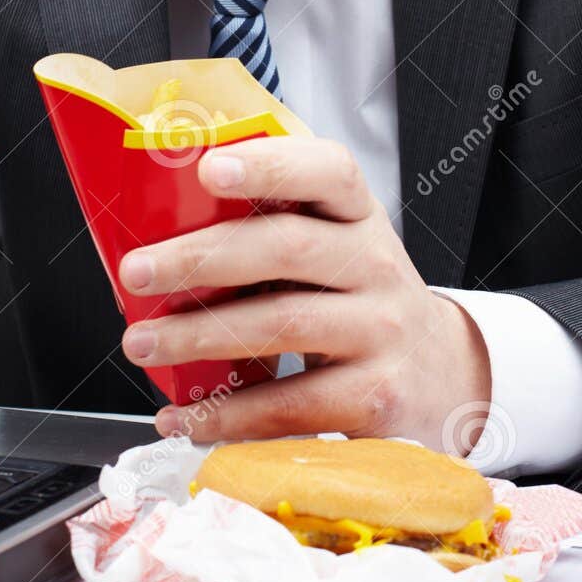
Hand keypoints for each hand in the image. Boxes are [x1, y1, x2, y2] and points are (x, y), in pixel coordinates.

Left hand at [118, 135, 492, 450]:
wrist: (443, 374)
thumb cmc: (361, 302)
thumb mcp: (337, 249)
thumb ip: (273, 232)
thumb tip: (159, 238)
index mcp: (360, 215)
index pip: (330, 171)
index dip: (271, 165)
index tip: (210, 168)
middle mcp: (377, 264)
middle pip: (287, 247)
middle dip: (200, 258)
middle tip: (137, 271)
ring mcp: (382, 331)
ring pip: (281, 325)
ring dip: (198, 336)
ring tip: (144, 343)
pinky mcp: (376, 396)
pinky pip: (291, 404)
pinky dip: (227, 414)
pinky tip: (184, 416)